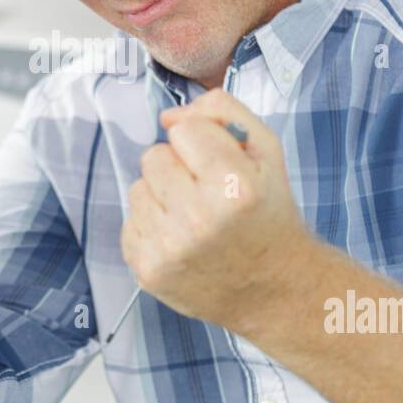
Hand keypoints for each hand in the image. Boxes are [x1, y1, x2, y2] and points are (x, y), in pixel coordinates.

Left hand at [120, 88, 307, 336]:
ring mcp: (169, 249)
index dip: (202, 142)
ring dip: (162, 197)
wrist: (272, 289)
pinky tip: (181, 240)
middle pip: (153, 156)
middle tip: (206, 193)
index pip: (183, 130)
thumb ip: (222, 113)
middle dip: (177, 168)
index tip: (220, 166)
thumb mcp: (266, 152)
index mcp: (234, 186)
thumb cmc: (267, 213)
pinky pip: (129, 223)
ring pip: (137, 188)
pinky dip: (152, 227)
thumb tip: (168, 118)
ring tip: (194, 218)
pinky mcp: (148, 270)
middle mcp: (199, 218)